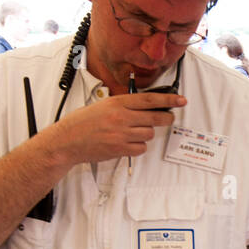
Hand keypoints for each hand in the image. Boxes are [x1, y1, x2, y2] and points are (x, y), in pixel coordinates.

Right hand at [49, 92, 186, 165]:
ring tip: (132, 132)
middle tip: (169, 118)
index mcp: (117, 103)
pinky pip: (141, 148)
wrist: (68, 140)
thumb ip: (123, 105)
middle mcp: (121, 117)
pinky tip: (128, 143)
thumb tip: (146, 107)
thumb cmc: (83, 122)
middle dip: (166, 118)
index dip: (168, 99)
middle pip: (155, 117)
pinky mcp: (120, 149)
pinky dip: (138, 146)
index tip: (180, 100)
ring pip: (148, 134)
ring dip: (145, 133)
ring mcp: (121, 134)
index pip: (149, 100)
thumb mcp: (103, 105)